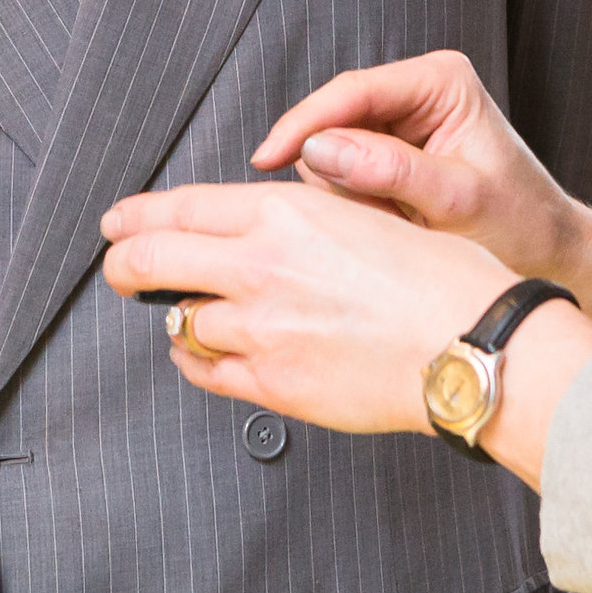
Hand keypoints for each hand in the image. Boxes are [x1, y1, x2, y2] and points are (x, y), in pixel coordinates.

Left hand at [99, 178, 532, 440]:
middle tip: (118, 269)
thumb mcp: (364, 214)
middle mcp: (261, 265)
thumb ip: (299, 222)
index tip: (117, 223)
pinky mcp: (273, 383)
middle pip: (150, 262)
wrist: (474, 344)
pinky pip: (205, 370)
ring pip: (178, 319)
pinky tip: (202, 351)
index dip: (135, 217)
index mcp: (285, 211)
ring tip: (184, 313)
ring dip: (175, 315)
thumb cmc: (440, 278)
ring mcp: (261, 329)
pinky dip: (194, 358)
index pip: (179, 209)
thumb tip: (254, 230)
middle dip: (123, 265)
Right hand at [256, 52, 591, 379]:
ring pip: (332, 153)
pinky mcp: (392, 156)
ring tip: (404, 224)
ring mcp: (402, 124)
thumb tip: (317, 149)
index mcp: (440, 80)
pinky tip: (398, 226)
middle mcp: (416, 91)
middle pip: (333, 121)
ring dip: (354, 198)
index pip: (350, 91)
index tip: (265, 159)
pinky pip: (345, 178)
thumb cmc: (524, 228)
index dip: (303, 124)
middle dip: (344, 176)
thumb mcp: (460, 203)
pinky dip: (361, 208)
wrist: (554, 260)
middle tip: (392, 219)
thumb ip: (390, 172)